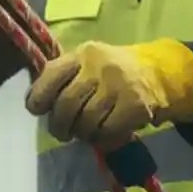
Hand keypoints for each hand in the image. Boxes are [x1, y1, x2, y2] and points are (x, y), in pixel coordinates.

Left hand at [25, 39, 192, 150]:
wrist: (157, 72)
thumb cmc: (112, 71)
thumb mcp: (87, 63)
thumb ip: (63, 76)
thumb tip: (34, 101)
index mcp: (82, 53)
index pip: (51, 75)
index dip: (38, 97)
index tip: (38, 110)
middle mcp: (99, 66)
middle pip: (66, 104)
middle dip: (59, 125)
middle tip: (62, 132)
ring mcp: (118, 85)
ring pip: (86, 122)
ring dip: (82, 133)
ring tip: (85, 131)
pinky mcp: (135, 105)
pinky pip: (107, 131)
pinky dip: (101, 138)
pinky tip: (103, 134)